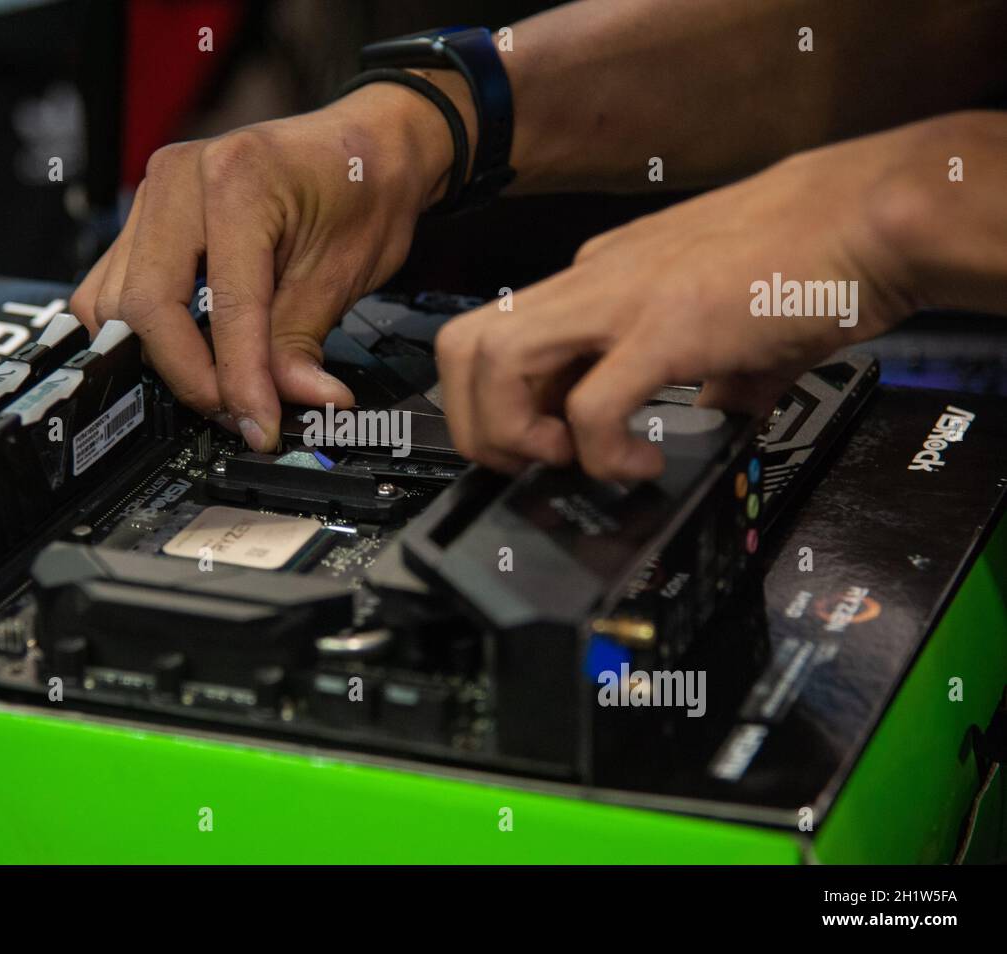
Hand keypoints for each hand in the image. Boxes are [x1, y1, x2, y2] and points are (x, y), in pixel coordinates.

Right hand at [70, 82, 462, 450]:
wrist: (364, 146)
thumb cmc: (362, 186)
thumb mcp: (344, 272)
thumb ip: (300, 345)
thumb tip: (284, 405)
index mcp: (238, 180)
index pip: (224, 306)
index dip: (240, 381)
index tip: (259, 426)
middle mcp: (180, 178)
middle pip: (147, 306)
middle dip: (189, 376)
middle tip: (236, 413)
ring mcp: (154, 194)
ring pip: (117, 300)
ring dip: (160, 357)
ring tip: (217, 386)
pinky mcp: (146, 215)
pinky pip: (118, 285)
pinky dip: (144, 330)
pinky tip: (186, 350)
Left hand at [435, 127, 919, 480]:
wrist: (870, 216)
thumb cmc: (808, 256)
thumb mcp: (728, 319)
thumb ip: (706, 369)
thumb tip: (714, 413)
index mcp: (599, 278)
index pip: (500, 340)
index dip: (500, 406)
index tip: (543, 446)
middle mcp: (591, 280)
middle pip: (465, 347)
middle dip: (477, 424)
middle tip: (532, 462)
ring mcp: (620, 299)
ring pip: (494, 362)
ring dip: (513, 433)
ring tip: (570, 461)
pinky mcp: (664, 327)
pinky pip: (589, 406)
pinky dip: (600, 453)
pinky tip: (639, 464)